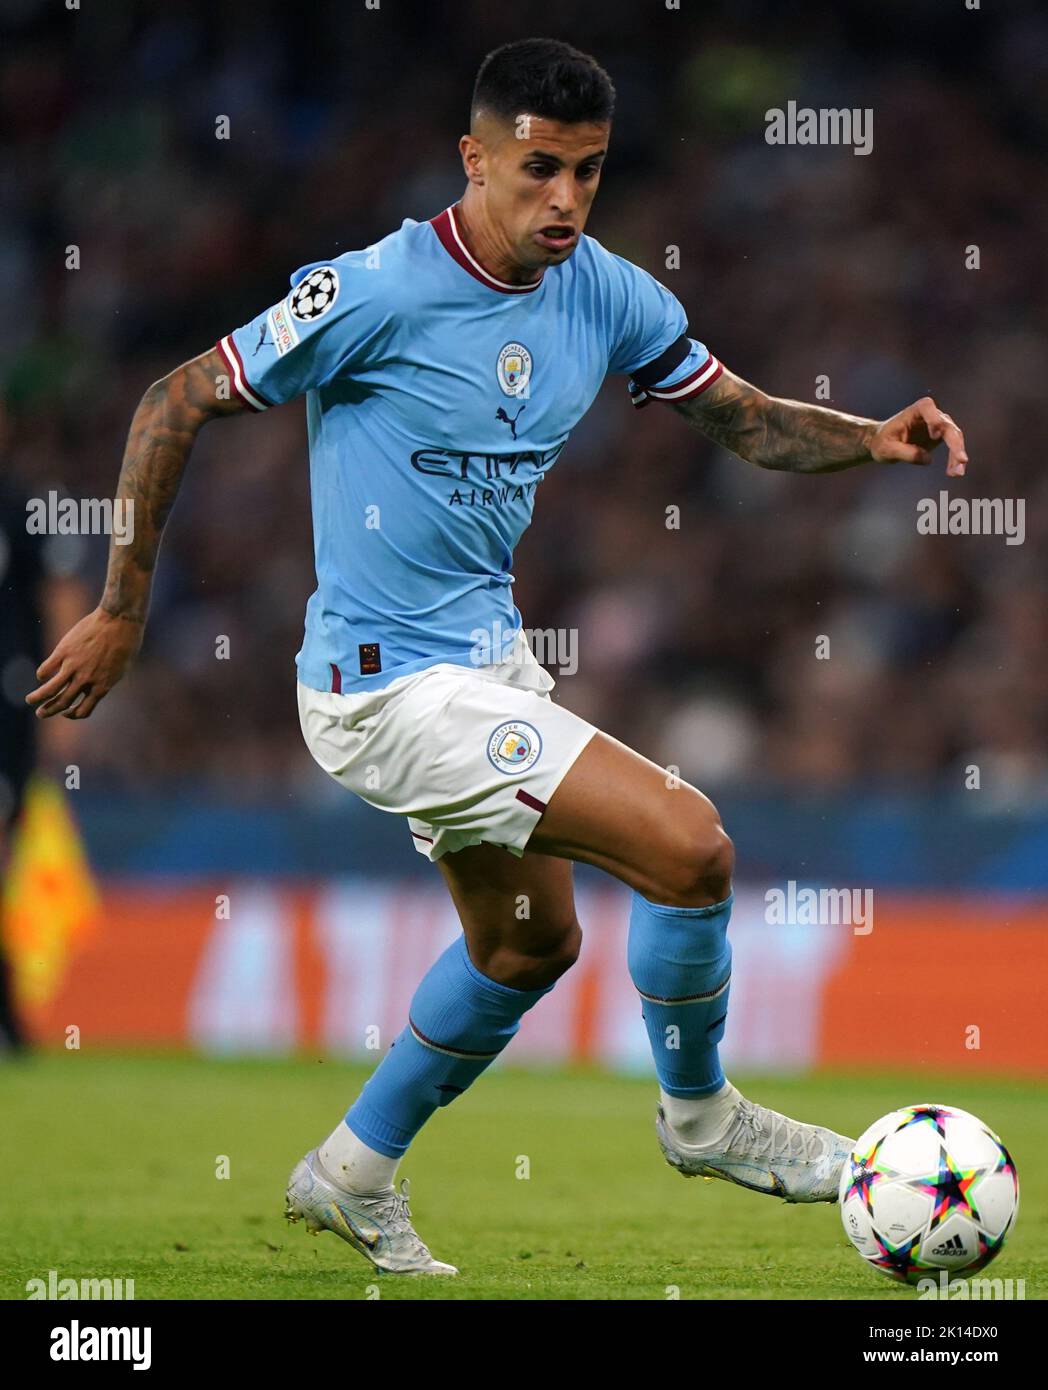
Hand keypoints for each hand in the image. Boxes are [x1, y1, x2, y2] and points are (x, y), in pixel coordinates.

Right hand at [26, 606, 143, 719]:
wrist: (120, 620)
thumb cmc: (126, 643)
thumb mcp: (120, 668)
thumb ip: (104, 680)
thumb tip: (92, 687)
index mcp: (102, 687)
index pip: (83, 710)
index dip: (72, 715)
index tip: (66, 713)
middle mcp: (85, 680)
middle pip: (62, 703)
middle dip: (49, 711)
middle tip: (40, 714)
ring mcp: (73, 667)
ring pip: (49, 690)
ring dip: (37, 698)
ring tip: (30, 700)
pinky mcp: (63, 652)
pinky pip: (46, 669)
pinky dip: (42, 675)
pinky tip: (42, 675)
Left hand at [871, 396, 967, 476]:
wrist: (882, 444)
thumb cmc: (882, 443)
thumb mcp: (887, 450)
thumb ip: (905, 453)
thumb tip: (928, 459)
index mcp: (913, 411)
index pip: (928, 408)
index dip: (934, 420)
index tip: (934, 435)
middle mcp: (930, 414)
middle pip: (947, 426)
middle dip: (955, 444)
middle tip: (961, 460)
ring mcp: (938, 424)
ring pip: (954, 437)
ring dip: (958, 454)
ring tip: (957, 473)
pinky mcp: (941, 436)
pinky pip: (954, 446)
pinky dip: (955, 459)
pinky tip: (955, 472)